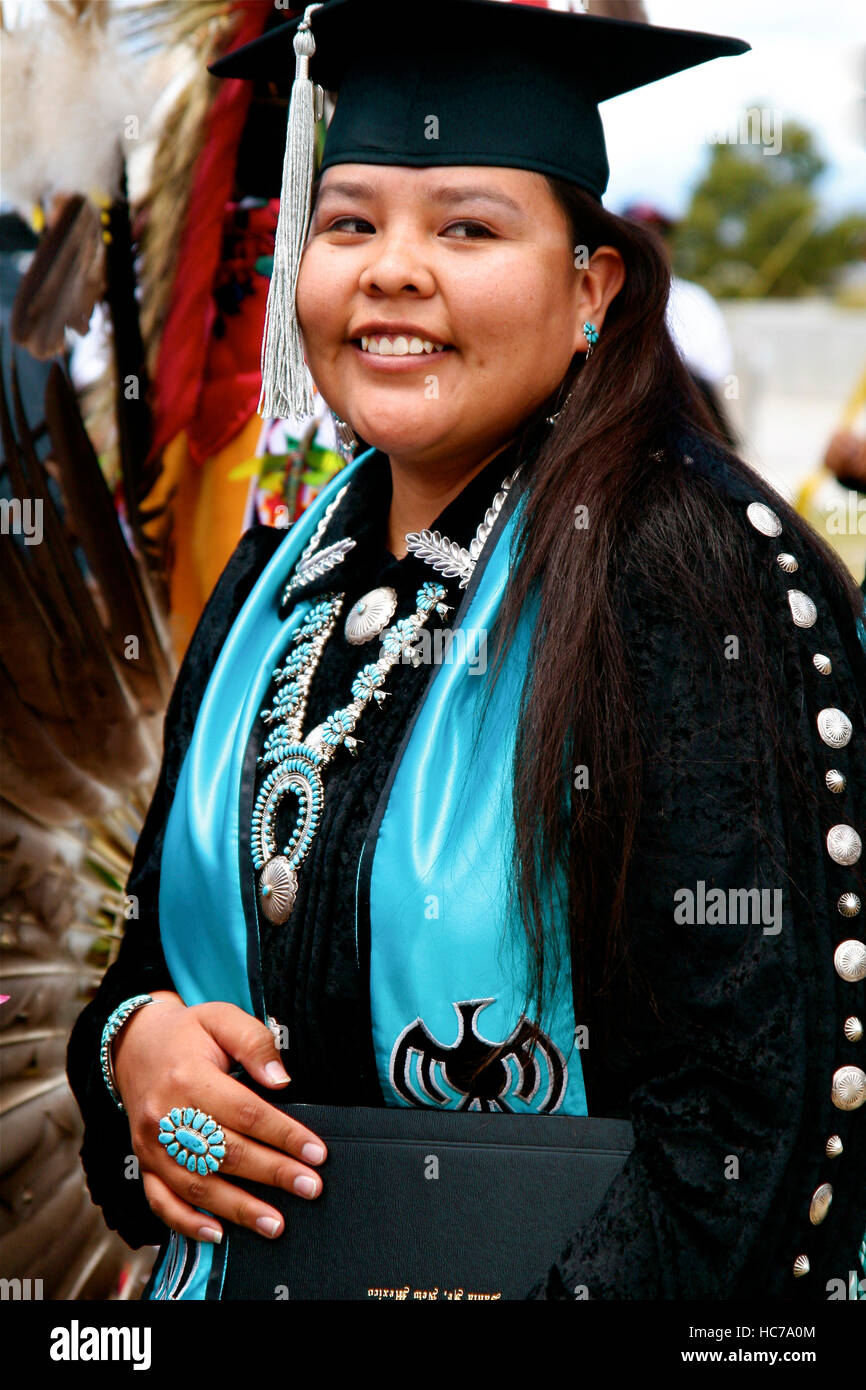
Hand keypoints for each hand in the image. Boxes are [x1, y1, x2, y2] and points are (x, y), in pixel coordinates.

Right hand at [113, 991, 326, 1245]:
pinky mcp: (144, 1162)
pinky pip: (161, 1201)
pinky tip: (217, 1235)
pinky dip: (186, 1223)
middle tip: (311, 1188)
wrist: (135, 1045)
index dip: (284, 1135)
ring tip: (275, 1224)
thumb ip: (255, 1043)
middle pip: (226, 1153)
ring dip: (238, 1209)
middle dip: (273, 1174)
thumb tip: (281, 1080)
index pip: (246, 1112)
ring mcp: (151, 1144)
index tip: (317, 1153)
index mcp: (189, 1077)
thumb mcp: (222, 1018)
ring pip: (196, 1185)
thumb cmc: (189, 1033)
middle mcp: (165, 1115)